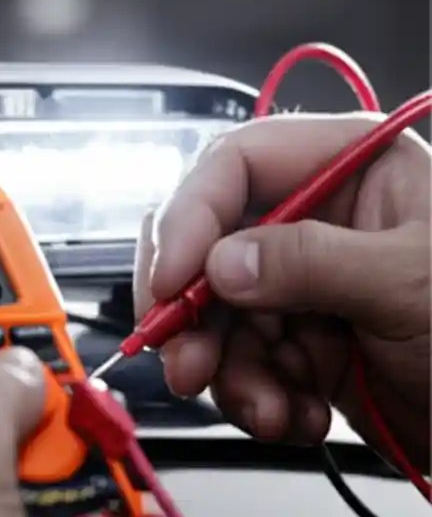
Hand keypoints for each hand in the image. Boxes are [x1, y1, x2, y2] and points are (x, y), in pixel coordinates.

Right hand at [134, 113, 429, 469]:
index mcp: (351, 168)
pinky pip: (240, 360)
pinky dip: (255, 395)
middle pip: (209, 241)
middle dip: (193, 309)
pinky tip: (293, 415)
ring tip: (264, 407)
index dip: (192, 216)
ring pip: (216, 312)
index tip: (172, 279)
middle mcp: (318, 219)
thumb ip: (313, 263)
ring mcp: (305, 284)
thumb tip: (223, 263)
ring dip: (226, 369)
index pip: (239, 165)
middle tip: (184, 358)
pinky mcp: (301, 341)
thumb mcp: (412, 283)